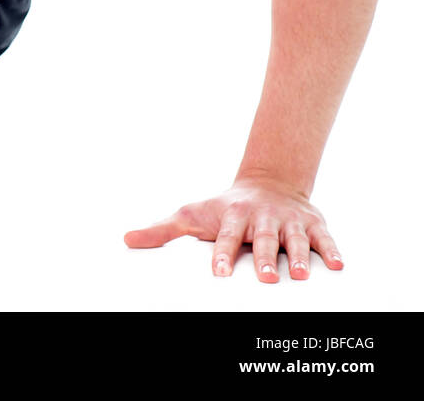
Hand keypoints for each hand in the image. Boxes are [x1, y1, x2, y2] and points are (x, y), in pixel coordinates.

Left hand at [122, 174, 343, 281]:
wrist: (265, 183)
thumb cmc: (224, 209)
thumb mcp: (192, 214)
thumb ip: (162, 231)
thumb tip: (127, 239)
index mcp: (233, 216)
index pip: (226, 238)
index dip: (222, 254)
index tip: (219, 273)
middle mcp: (262, 217)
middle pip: (263, 239)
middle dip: (265, 258)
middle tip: (266, 279)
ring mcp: (288, 220)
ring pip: (295, 239)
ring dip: (298, 256)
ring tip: (298, 275)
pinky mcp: (313, 223)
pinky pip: (325, 237)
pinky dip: (331, 249)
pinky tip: (337, 265)